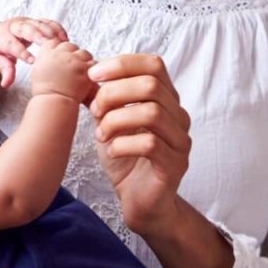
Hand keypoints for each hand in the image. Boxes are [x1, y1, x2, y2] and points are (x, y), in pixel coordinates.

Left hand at [0, 17, 68, 88]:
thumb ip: (4, 71)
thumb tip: (6, 84)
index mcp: (1, 37)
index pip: (12, 44)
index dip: (23, 52)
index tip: (33, 62)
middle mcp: (13, 27)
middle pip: (26, 28)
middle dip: (38, 35)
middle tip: (49, 43)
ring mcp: (25, 22)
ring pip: (38, 23)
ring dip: (51, 31)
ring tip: (62, 42)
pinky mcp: (34, 21)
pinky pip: (47, 21)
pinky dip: (57, 28)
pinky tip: (65, 38)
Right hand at [31, 41, 95, 103]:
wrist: (54, 102)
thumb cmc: (46, 91)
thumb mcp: (39, 70)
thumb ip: (46, 58)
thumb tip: (54, 54)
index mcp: (46, 53)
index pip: (55, 42)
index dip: (59, 50)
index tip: (61, 57)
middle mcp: (60, 54)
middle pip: (70, 46)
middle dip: (72, 54)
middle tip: (73, 66)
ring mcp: (73, 60)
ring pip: (83, 53)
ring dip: (84, 60)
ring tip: (81, 72)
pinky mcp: (85, 68)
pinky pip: (93, 62)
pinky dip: (92, 68)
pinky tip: (87, 76)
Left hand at [88, 54, 192, 236]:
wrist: (141, 203)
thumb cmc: (126, 159)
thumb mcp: (111, 122)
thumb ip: (106, 99)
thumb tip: (86, 74)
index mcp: (166, 100)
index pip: (154, 65)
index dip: (122, 64)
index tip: (93, 74)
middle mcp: (179, 116)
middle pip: (151, 85)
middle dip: (114, 92)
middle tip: (94, 110)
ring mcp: (180, 141)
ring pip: (151, 113)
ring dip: (116, 120)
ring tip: (101, 134)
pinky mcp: (175, 165)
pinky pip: (150, 144)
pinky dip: (122, 144)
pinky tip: (111, 150)